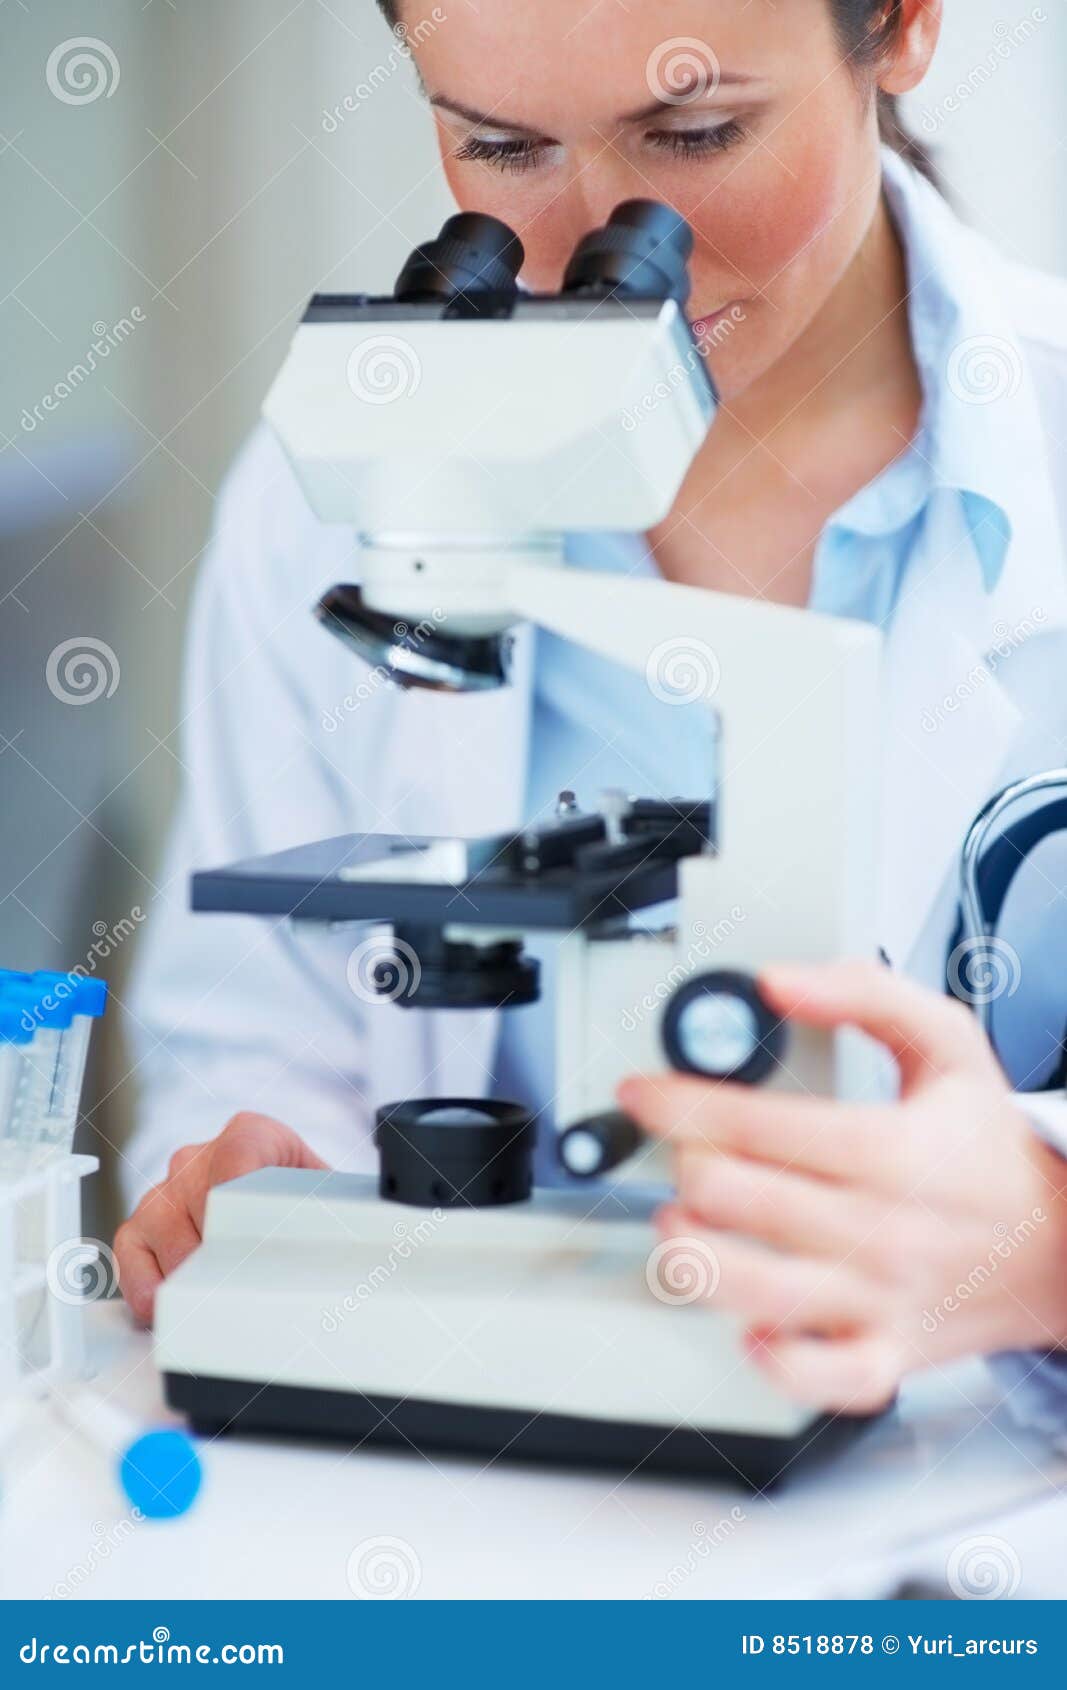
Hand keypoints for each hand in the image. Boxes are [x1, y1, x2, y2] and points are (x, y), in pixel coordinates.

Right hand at [114, 1112, 328, 1324]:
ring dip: (188, 1270)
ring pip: (165, 1228)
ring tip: (214, 1298)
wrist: (277, 1204)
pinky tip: (166, 1305)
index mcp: (251, 1135)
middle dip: (222, 1248)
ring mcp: (166, 1191)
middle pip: (200, 1200)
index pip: (238, 1155)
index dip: (242, 1200)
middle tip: (246, 1282)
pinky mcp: (139, 1227)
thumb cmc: (300, 1201)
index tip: (253, 1239)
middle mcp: (200, 1157)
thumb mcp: (323, 1194)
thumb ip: (332, 1204)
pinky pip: (131, 1253)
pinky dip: (147, 1284)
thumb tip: (369, 1230)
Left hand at [619, 960, 1066, 1412]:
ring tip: (676, 1229)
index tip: (643, 1093)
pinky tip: (749, 1328)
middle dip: (685, 1169)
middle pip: (742, 1202)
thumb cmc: (988, 1145)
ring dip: (695, 1259)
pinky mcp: (885, 1352)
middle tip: (676, 1154)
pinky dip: (776, 1364)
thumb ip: (864, 993)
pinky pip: (824, 1380)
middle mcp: (881, 1229)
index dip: (681, 1103)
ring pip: (760, 1293)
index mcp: (892, 1149)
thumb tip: (778, 982)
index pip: (759, 1125)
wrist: (1058, 1241)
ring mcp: (881, 1297)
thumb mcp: (948, 1042)